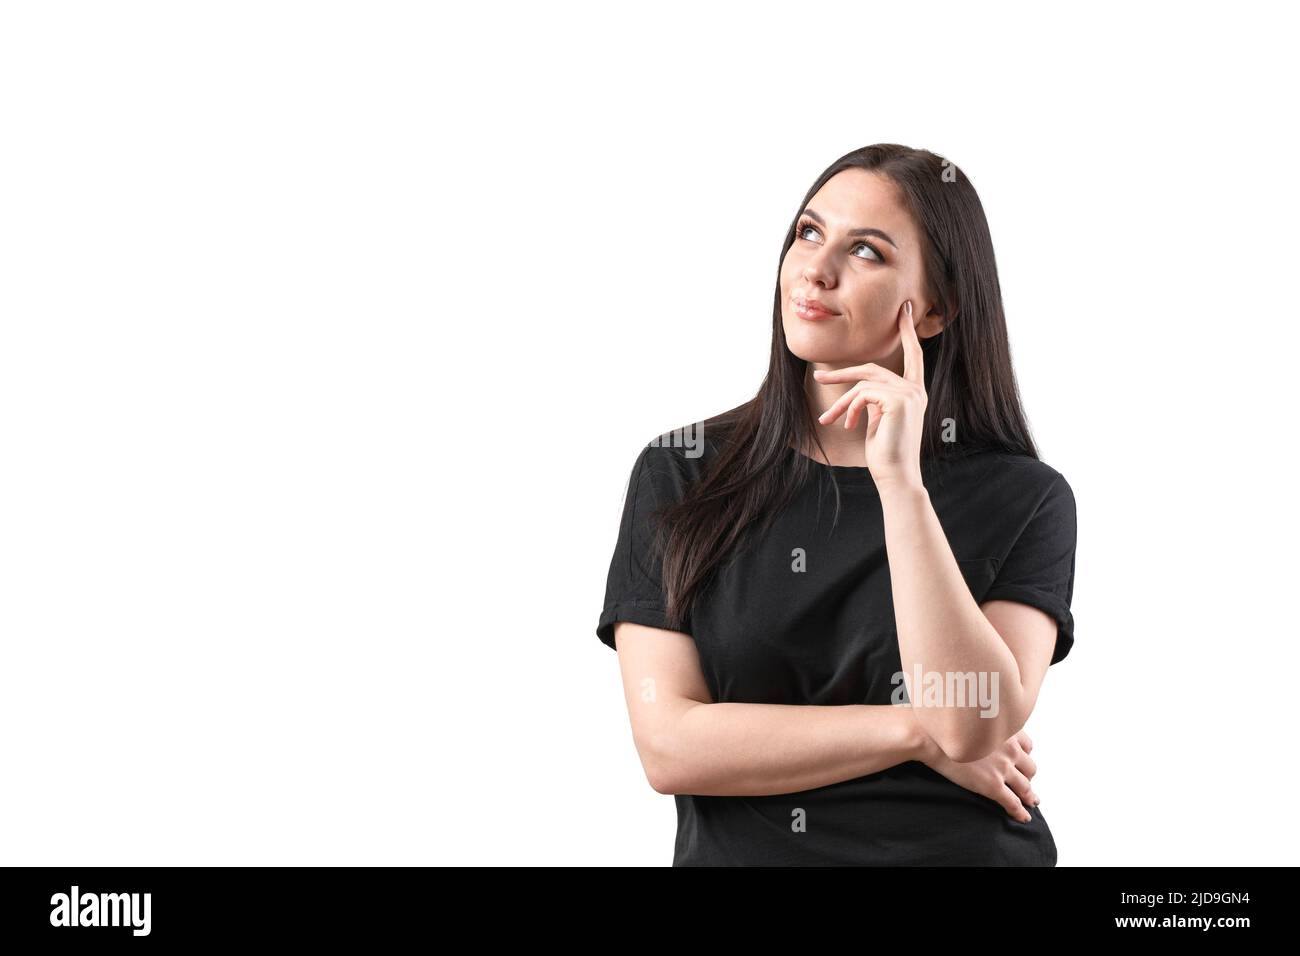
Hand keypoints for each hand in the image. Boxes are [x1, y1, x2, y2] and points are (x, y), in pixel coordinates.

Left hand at [812, 300, 926, 489]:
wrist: (896, 476)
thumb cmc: (886, 453)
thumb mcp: (879, 421)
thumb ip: (874, 401)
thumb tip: (857, 394)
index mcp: (914, 393)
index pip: (913, 355)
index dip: (907, 332)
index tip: (905, 310)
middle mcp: (915, 390)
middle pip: (871, 369)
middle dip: (842, 374)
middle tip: (818, 377)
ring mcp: (909, 394)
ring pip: (862, 384)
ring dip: (840, 403)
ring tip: (828, 421)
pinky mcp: (898, 401)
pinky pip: (862, 394)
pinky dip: (849, 409)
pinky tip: (847, 426)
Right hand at [918, 729, 1040, 823]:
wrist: (930, 737)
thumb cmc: (943, 725)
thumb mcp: (970, 718)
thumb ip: (983, 724)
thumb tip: (978, 727)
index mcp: (1004, 731)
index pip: (1026, 746)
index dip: (1025, 755)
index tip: (1021, 761)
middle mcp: (1009, 749)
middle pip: (1029, 767)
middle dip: (1028, 776)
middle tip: (1025, 782)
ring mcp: (1002, 768)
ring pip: (1025, 786)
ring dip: (1029, 795)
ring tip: (1031, 801)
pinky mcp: (992, 785)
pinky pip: (1013, 802)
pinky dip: (1020, 812)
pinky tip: (1023, 817)